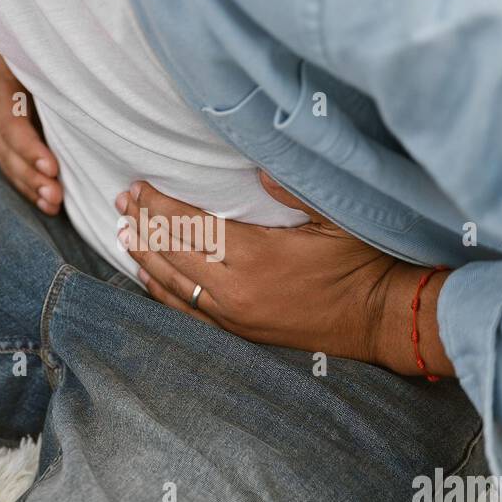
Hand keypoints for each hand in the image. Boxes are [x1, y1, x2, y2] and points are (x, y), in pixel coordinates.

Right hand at [0, 59, 62, 214]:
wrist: (16, 61)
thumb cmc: (41, 61)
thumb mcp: (44, 65)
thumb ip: (56, 84)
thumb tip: (93, 95)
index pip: (14, 128)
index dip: (31, 150)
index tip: (52, 168)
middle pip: (10, 154)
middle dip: (34, 178)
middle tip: (56, 197)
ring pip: (11, 168)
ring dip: (33, 189)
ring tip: (53, 206)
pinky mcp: (0, 148)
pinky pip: (14, 172)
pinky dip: (31, 189)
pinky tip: (47, 206)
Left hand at [116, 172, 453, 376]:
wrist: (379, 319)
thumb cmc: (363, 262)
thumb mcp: (337, 216)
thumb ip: (294, 188)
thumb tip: (257, 168)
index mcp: (254, 257)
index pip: (189, 225)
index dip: (159, 206)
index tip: (138, 186)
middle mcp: (234, 290)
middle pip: (173, 252)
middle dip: (144, 224)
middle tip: (122, 201)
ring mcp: (233, 316)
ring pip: (173, 283)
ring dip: (145, 255)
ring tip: (124, 232)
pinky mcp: (239, 332)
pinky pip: (186, 312)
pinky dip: (161, 291)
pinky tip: (146, 275)